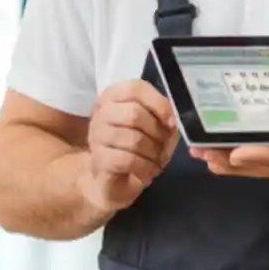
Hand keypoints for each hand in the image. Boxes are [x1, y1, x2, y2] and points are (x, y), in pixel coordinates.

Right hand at [78, 79, 179, 212]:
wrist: (115, 181)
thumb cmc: (140, 148)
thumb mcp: (158, 127)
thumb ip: (165, 115)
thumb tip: (173, 118)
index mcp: (115, 96)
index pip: (135, 88)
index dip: (158, 104)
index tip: (171, 122)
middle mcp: (100, 113)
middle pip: (133, 114)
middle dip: (157, 132)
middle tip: (163, 145)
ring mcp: (95, 137)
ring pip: (132, 139)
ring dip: (153, 152)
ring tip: (156, 160)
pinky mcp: (97, 161)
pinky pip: (127, 160)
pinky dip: (145, 167)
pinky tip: (148, 172)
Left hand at [189, 139, 268, 205]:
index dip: (263, 156)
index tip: (240, 151)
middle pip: (256, 162)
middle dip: (230, 157)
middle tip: (204, 149)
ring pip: (246, 166)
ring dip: (220, 159)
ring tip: (196, 150)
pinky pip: (245, 167)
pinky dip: (223, 162)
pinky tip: (202, 154)